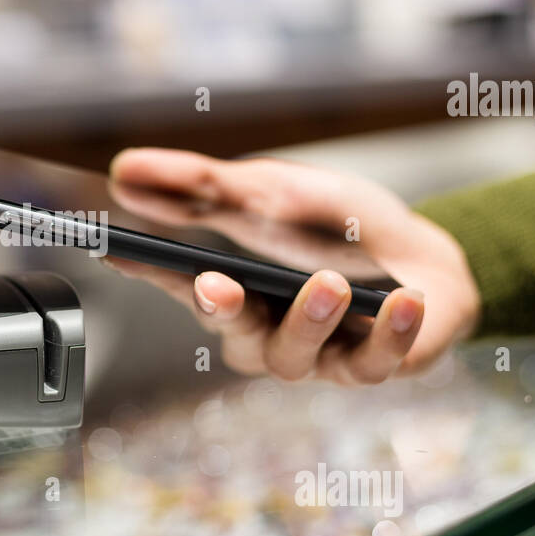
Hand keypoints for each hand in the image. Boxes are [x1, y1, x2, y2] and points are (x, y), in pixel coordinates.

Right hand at [105, 148, 481, 383]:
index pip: (177, 282)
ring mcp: (316, 355)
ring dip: (308, 321)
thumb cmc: (333, 227)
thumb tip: (124, 169)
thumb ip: (200, 184)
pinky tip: (402, 300)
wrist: (420, 253)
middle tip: (218, 284)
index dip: (146, 269)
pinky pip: (373, 363)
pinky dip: (389, 334)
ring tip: (328, 284)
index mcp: (231, 289)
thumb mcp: (267, 189)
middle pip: (231, 334)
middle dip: (223, 311)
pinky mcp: (371, 366)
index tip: (113, 249)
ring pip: (294, 358)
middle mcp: (263, 331)